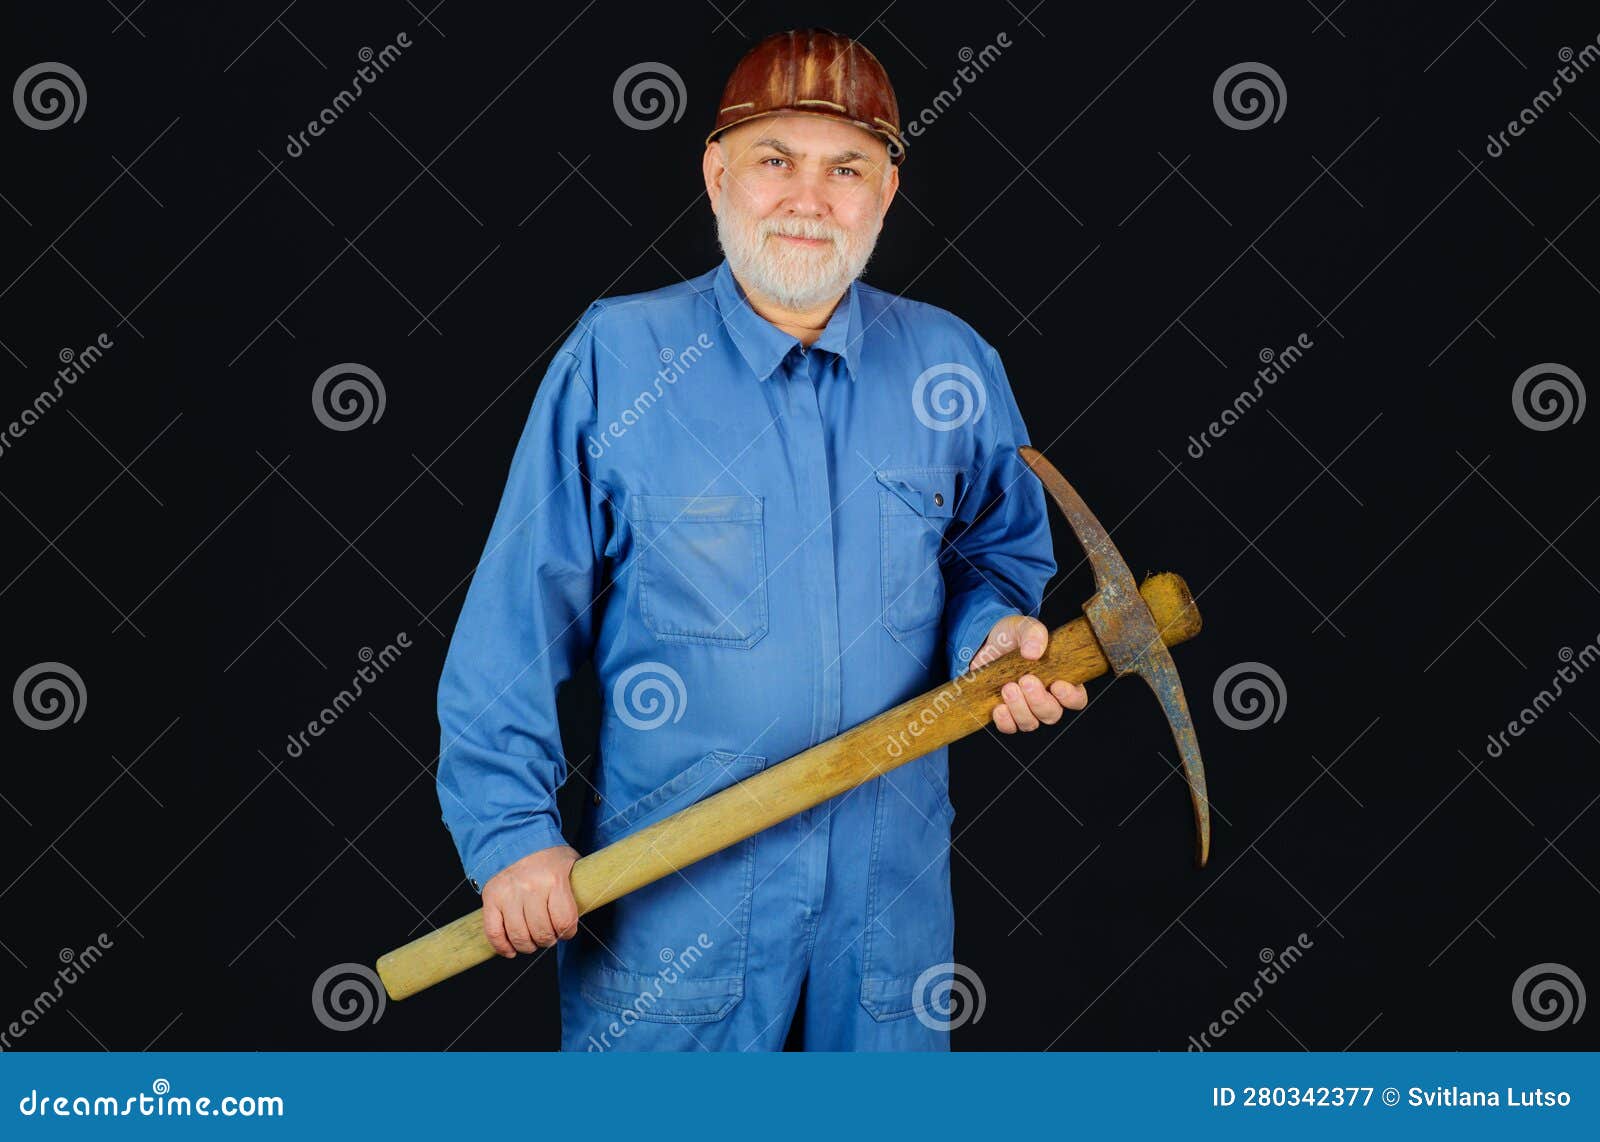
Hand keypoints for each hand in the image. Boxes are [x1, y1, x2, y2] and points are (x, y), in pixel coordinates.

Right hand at [481, 844, 579, 956]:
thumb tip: (584, 912)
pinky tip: (510, 950)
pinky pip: (494, 932)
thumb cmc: (547, 855)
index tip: (567, 931)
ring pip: (519, 936)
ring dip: (528, 946)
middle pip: (542, 932)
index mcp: (554, 880)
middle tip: (549, 936)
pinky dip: (502, 947)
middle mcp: (530, 887)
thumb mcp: (570, 863)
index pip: (564, 921)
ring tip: (533, 941)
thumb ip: (576, 888)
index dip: (568, 932)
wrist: (515, 838)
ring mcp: (508, 894)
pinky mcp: (490, 899)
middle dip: (549, 940)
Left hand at [969, 613, 1087, 732]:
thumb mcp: (1024, 627)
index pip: (1077, 699)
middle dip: (1039, 701)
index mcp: (1062, 680)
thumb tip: (1033, 652)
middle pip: (1052, 714)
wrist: (985, 643)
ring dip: (1019, 708)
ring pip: (1030, 723)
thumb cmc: (1013, 637)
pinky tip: (998, 707)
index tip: (1057, 685)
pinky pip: (1009, 728)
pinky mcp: (1006, 714)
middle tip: (1026, 680)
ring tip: (1008, 688)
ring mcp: (1025, 709)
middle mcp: (1046, 699)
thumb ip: (1034, 634)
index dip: (1071, 697)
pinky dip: (1005, 721)